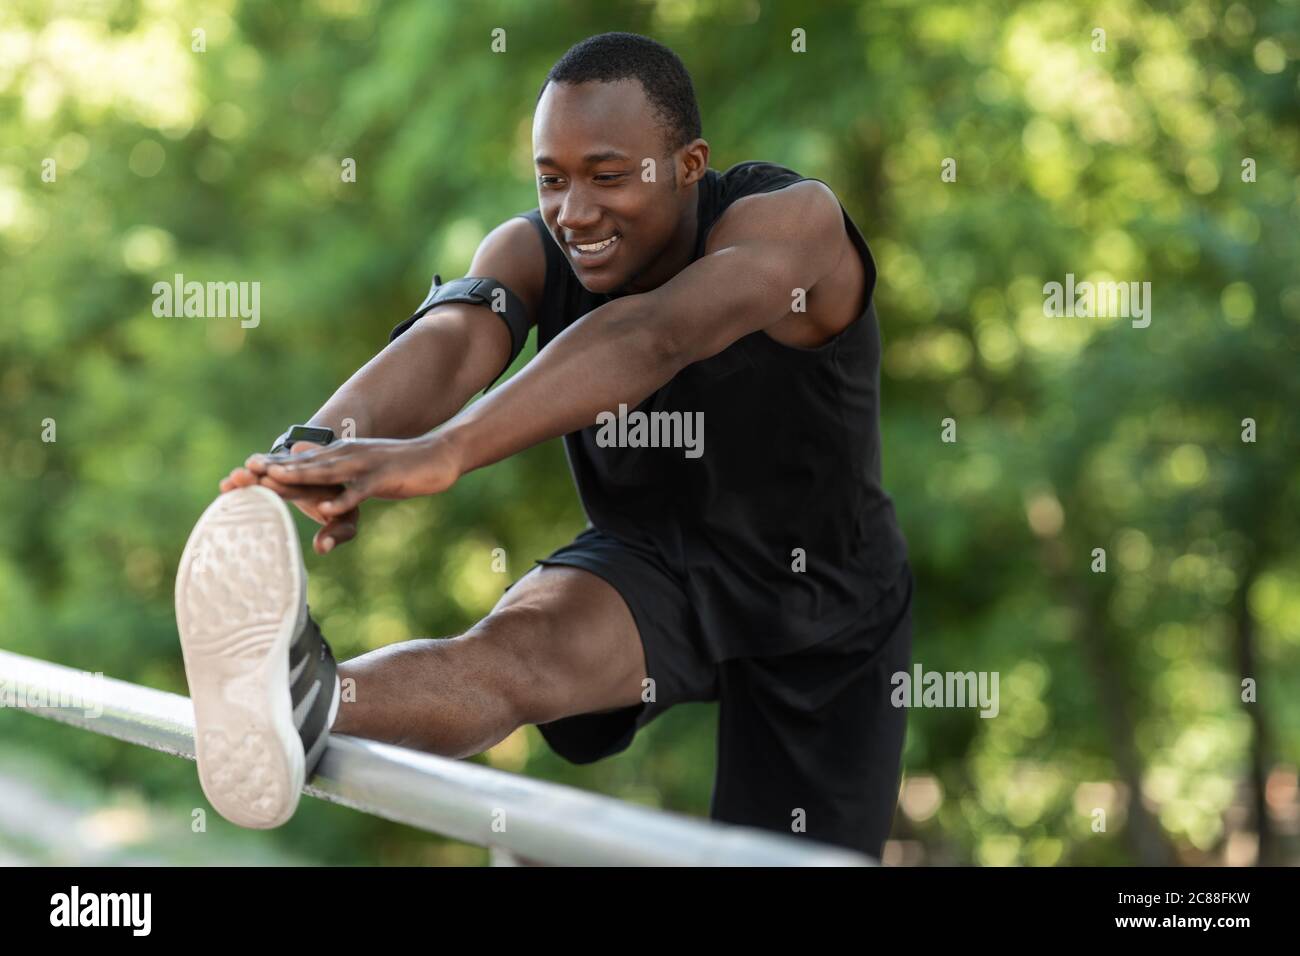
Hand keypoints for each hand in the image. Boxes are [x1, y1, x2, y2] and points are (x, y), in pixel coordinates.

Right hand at [219, 441, 359, 553]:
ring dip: (251, 474)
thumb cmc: (341, 513)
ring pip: (268, 470)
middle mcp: (306, 474)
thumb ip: (338, 534)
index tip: (266, 481)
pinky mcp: (279, 471)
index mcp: (324, 483)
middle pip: (281, 473)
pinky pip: (260, 473)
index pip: (303, 482)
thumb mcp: (345, 522)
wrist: (339, 479)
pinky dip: (246, 479)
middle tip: (243, 476)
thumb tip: (322, 548)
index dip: (285, 482)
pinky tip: (226, 485)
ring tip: (233, 478)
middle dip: (262, 474)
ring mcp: (291, 471)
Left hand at [245, 435, 459, 517]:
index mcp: (336, 458)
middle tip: (237, 479)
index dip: (265, 472)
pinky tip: (324, 509)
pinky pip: (358, 490)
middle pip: (301, 467)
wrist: (438, 455)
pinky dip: (342, 499)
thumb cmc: (401, 471)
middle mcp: (344, 457)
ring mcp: (362, 465)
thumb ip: (340, 490)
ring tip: (272, 483)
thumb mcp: (364, 479)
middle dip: (269, 474)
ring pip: (325, 473)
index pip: (295, 466)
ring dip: (298, 478)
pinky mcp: (382, 477)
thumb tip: (318, 506)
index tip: (232, 482)